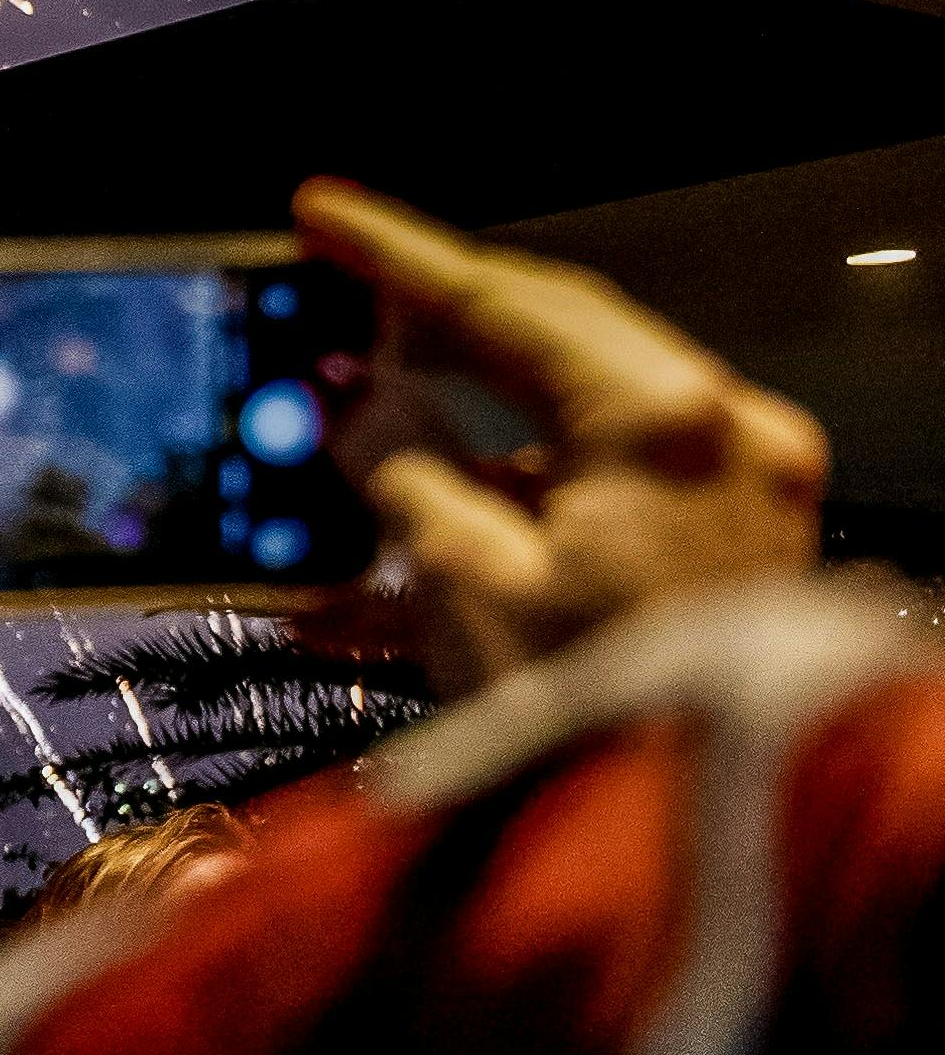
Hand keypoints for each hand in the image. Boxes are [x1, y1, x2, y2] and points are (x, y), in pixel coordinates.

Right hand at [292, 179, 826, 696]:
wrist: (716, 839)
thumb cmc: (598, 719)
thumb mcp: (465, 583)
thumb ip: (400, 468)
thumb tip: (352, 398)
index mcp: (664, 420)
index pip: (505, 301)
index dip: (396, 256)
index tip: (319, 215)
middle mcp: (721, 436)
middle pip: (552, 343)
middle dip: (434, 326)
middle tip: (335, 300)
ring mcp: (736, 494)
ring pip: (570, 424)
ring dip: (457, 434)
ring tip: (346, 450)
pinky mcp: (726, 553)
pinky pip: (596, 499)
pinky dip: (504, 508)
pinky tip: (406, 546)